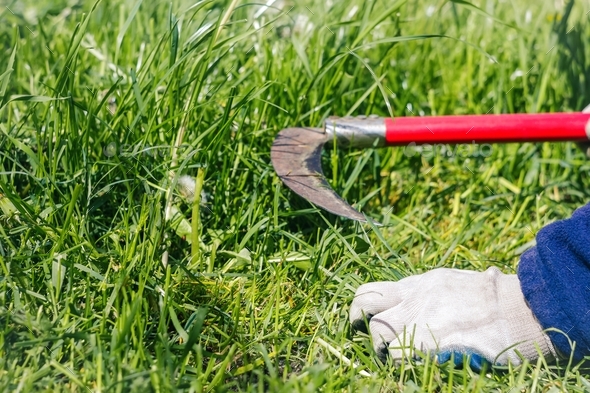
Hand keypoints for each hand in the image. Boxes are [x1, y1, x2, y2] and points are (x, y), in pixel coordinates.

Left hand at [349, 267, 554, 368]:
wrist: (524, 308)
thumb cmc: (500, 299)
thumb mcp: (459, 284)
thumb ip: (435, 293)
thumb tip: (426, 301)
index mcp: (421, 283)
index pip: (374, 290)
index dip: (363, 307)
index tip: (364, 321)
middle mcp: (414, 297)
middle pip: (364, 305)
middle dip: (358, 323)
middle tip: (370, 339)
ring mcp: (420, 318)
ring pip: (377, 332)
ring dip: (381, 348)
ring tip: (396, 356)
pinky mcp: (430, 341)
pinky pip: (397, 354)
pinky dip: (399, 362)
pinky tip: (416, 364)